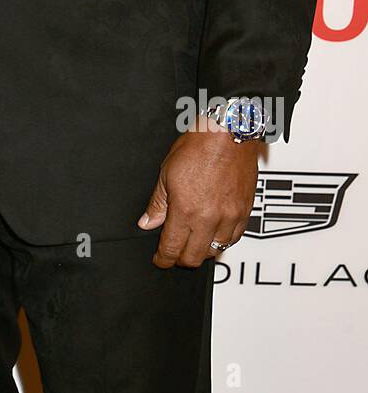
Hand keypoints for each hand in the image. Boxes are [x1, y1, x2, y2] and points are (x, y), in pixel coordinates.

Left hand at [137, 123, 259, 267]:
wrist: (228, 133)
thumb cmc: (199, 146)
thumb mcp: (167, 173)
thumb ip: (158, 203)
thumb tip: (148, 222)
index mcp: (186, 210)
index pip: (172, 248)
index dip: (163, 259)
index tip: (160, 259)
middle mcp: (210, 218)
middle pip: (194, 257)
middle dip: (180, 259)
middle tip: (174, 252)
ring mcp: (230, 216)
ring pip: (216, 251)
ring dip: (203, 251)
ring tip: (194, 242)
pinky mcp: (244, 212)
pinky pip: (234, 239)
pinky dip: (223, 241)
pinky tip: (214, 234)